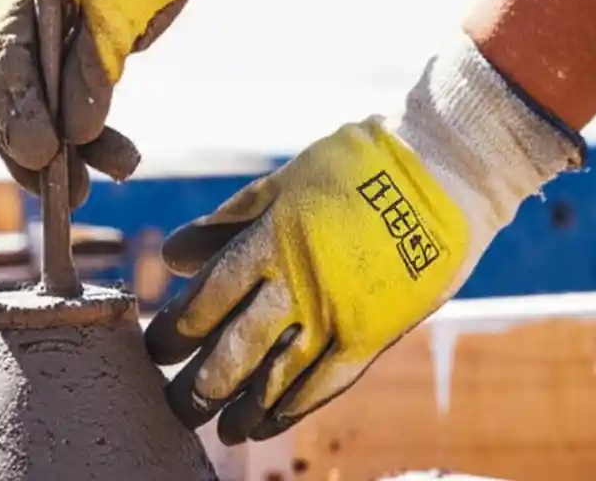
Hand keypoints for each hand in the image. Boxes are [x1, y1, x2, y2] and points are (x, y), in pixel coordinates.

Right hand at [0, 0, 201, 204]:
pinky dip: (87, 139)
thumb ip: (96, 62)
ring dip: (63, 153)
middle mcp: (16, 18)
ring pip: (36, 110)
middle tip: (57, 188)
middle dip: (29, 146)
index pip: (3, 59)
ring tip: (87, 190)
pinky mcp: (64, 61)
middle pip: (7, 95)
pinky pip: (66, 109)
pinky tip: (112, 162)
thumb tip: (77, 132)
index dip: (17, 111)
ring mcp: (38, 42)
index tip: (39, 153)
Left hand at [143, 37, 583, 443]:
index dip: (176, 331)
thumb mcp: (282, 183)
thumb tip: (175, 257)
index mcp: (269, 242)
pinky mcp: (373, 333)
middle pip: (233, 350)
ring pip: (276, 377)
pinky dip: (293, 408)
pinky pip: (325, 384)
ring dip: (242, 407)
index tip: (155, 350)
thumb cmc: (354, 167)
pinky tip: (269, 423)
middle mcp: (297, 286)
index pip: (207, 301)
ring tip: (220, 429)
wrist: (441, 171)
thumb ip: (227, 223)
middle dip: (199, 385)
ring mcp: (337, 314)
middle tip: (175, 406)